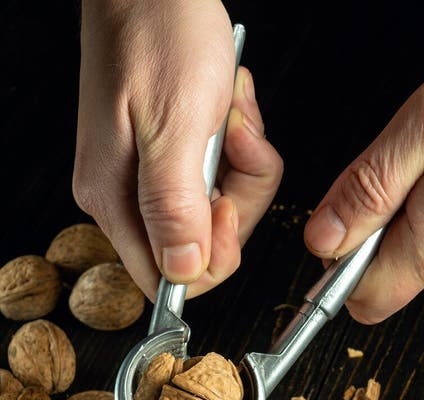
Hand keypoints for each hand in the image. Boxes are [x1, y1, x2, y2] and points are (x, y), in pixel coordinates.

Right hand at [73, 0, 282, 299]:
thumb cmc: (159, 32)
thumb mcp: (176, 125)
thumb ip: (174, 207)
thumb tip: (182, 272)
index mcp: (114, 199)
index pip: (165, 278)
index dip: (210, 258)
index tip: (227, 206)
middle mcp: (125, 196)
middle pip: (199, 246)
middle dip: (236, 200)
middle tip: (237, 146)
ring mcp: (147, 176)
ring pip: (216, 212)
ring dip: (243, 168)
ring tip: (233, 118)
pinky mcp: (169, 156)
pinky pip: (219, 178)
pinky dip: (239, 148)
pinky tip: (231, 110)